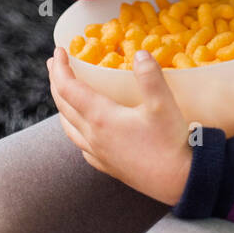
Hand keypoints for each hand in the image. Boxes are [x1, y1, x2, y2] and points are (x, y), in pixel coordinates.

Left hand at [47, 46, 192, 205]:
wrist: (179, 182)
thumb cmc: (170, 142)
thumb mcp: (163, 104)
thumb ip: (150, 76)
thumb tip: (139, 53)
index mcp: (101, 118)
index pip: (68, 89)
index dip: (60, 68)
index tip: (58, 50)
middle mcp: (93, 137)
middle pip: (63, 106)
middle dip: (56, 82)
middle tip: (54, 63)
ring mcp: (98, 154)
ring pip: (68, 127)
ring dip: (62, 106)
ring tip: (63, 93)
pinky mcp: (108, 166)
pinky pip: (81, 144)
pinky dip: (74, 129)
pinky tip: (83, 129)